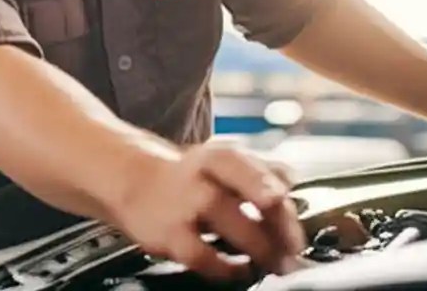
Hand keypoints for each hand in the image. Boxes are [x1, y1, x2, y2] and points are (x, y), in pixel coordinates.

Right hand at [110, 138, 306, 282]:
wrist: (131, 179)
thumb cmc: (185, 174)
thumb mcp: (221, 161)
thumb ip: (259, 169)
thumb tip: (290, 180)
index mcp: (220, 157)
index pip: (254, 167)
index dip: (273, 185)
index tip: (289, 205)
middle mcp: (204, 177)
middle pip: (252, 198)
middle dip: (282, 227)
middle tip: (294, 249)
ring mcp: (185, 207)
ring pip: (235, 228)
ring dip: (262, 248)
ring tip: (276, 263)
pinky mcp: (169, 236)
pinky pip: (204, 258)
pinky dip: (227, 268)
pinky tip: (241, 270)